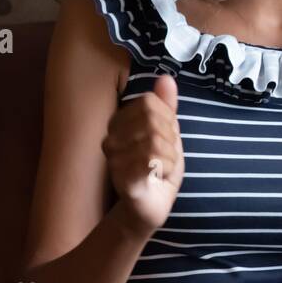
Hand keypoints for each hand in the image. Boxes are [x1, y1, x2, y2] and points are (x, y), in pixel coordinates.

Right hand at [102, 74, 183, 235]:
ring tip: (162, 168)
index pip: (150, 103)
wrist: (151, 205)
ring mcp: (114, 159)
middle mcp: (111, 138)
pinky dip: (164, 168)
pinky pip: (149, 161)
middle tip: (165, 156)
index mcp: (121, 122)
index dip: (167, 120)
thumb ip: (166, 106)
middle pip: (152, 120)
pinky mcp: (122, 179)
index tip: (166, 138)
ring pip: (155, 141)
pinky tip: (158, 176)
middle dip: (170, 139)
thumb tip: (166, 77)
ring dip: (170, 157)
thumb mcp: (168, 132)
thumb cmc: (158, 167)